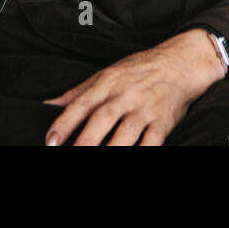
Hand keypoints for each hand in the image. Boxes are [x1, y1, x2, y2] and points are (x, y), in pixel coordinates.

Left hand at [40, 30, 225, 146]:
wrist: (180, 62)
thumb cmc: (139, 69)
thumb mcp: (106, 74)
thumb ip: (78, 92)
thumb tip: (48, 105)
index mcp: (108, 82)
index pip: (82, 103)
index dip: (65, 122)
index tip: (50, 141)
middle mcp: (125, 95)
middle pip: (102, 119)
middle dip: (85, 142)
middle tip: (71, 156)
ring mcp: (145, 109)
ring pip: (125, 134)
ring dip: (111, 151)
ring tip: (98, 164)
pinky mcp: (163, 122)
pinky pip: (152, 143)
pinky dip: (143, 153)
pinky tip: (133, 160)